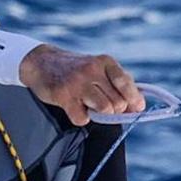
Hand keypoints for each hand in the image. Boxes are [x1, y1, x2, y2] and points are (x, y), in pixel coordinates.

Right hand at [19, 44, 144, 126]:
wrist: (41, 63)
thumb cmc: (76, 70)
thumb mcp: (99, 68)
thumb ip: (119, 83)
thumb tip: (139, 106)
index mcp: (105, 61)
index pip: (126, 84)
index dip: (134, 99)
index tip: (136, 108)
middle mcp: (92, 69)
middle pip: (118, 103)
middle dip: (113, 109)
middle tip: (100, 103)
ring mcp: (77, 82)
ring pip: (105, 110)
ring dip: (98, 113)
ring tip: (88, 105)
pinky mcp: (63, 96)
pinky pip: (83, 119)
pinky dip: (80, 118)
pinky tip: (74, 107)